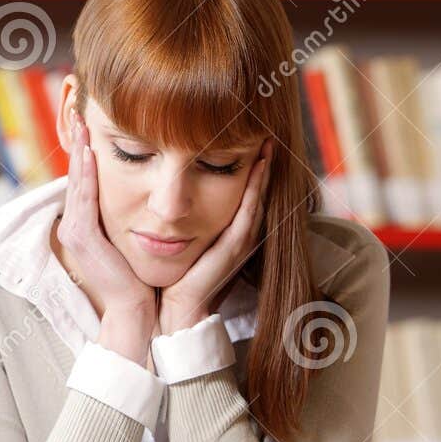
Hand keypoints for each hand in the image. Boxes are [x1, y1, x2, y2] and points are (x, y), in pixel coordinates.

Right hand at [56, 108, 155, 360]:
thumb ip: (129, 216)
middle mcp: (75, 226)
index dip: (86, 152)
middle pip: (77, 175)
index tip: (90, 124)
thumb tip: (141, 192)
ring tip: (81, 124)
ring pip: (77, 182)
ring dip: (79, 151)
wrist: (136, 309)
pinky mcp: (81, 237)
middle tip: (79, 111)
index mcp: (85, 225)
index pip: (85, 180)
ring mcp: (74, 231)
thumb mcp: (131, 239)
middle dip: (78, 143)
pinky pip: (83, 198)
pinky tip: (90, 153)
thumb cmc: (139, 277)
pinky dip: (85, 173)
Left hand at [159, 139, 272, 333]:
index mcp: (229, 231)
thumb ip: (188, 220)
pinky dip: (256, 189)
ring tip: (266, 144)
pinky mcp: (235, 246)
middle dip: (262, 164)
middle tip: (266, 134)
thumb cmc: (176, 275)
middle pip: (257, 192)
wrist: (178, 307)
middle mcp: (240, 233)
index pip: (245, 193)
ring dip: (263, 171)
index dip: (252, 170)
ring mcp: (241, 240)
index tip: (253, 142)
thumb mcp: (185, 240)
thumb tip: (174, 197)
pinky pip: (249, 211)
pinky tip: (258, 168)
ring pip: (257, 197)